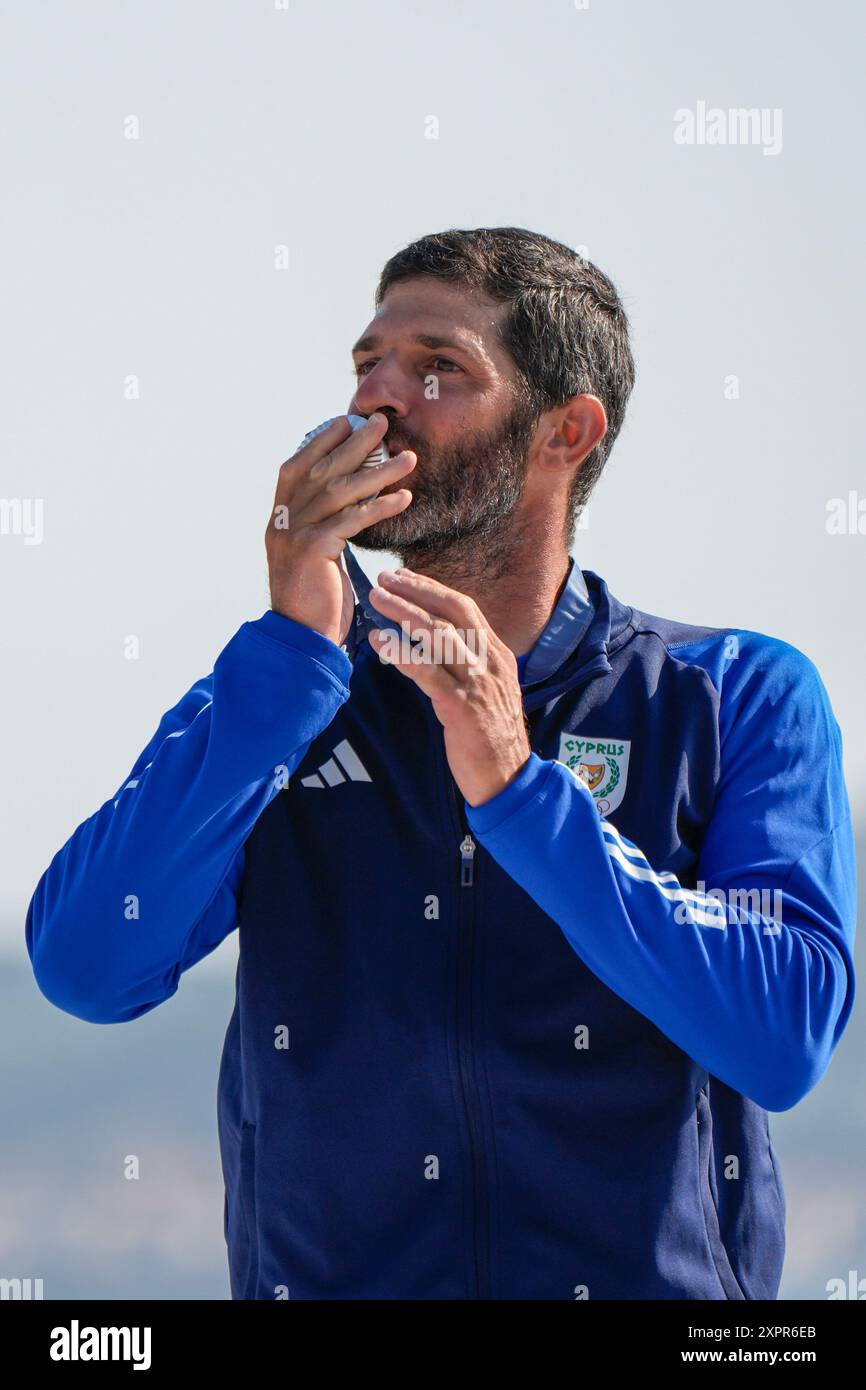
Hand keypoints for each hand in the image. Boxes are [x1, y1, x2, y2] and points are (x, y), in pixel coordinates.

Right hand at [265, 414, 415, 646]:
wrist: (299, 636)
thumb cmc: (314, 598)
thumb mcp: (311, 554)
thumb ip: (321, 525)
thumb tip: (348, 498)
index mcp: (279, 517)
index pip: (297, 466)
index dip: (322, 441)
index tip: (348, 421)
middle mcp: (282, 519)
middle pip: (321, 470)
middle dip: (353, 443)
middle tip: (382, 423)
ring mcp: (294, 533)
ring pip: (340, 490)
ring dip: (378, 470)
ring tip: (408, 458)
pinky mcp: (313, 549)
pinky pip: (353, 520)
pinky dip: (381, 506)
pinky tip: (404, 497)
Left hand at [366, 569, 531, 806]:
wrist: (508, 777)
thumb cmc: (491, 735)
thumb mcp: (487, 689)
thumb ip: (467, 663)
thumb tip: (432, 642)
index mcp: (497, 654)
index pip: (464, 608)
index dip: (432, 589)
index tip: (404, 576)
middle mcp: (490, 662)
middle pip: (451, 613)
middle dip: (416, 590)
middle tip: (384, 578)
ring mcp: (477, 684)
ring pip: (439, 636)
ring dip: (404, 612)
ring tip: (376, 599)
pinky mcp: (461, 708)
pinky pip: (428, 673)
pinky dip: (402, 654)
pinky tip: (380, 642)